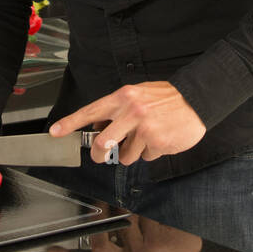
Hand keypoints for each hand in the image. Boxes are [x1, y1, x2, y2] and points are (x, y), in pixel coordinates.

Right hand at [46, 215, 202, 251]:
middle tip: (101, 204)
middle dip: (100, 221)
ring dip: (130, 212)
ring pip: (124, 225)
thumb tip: (94, 230)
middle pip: (100, 244)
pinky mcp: (161, 244)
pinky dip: (148, 211)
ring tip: (142, 213)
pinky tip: (158, 217)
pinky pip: (143, 218)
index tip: (52, 250)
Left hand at [49, 81, 204, 164]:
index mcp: (123, 98)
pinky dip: (152, 152)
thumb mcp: (137, 94)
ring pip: (126, 155)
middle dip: (99, 153)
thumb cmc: (166, 98)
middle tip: (102, 154)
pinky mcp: (157, 143)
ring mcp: (144, 130)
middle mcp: (131, 113)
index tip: (55, 132)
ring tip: (148, 136)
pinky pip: (146, 157)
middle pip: (102, 144)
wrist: (197, 100)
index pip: (90, 111)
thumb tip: (98, 125)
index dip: (70, 123)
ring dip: (134, 151)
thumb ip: (117, 109)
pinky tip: (161, 138)